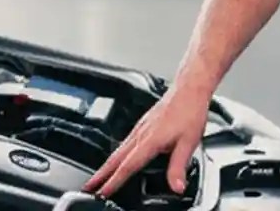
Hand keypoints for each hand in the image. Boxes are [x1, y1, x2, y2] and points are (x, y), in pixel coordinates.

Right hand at [83, 84, 210, 197]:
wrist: (190, 87)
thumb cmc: (190, 111)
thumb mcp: (189, 143)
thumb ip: (178, 167)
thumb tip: (176, 187)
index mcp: (150, 140)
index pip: (128, 166)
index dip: (114, 181)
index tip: (102, 192)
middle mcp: (141, 133)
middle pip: (116, 158)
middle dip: (101, 173)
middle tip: (88, 186)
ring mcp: (141, 127)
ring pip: (119, 149)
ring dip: (107, 164)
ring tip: (99, 175)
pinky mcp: (143, 123)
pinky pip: (125, 141)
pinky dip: (117, 152)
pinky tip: (118, 156)